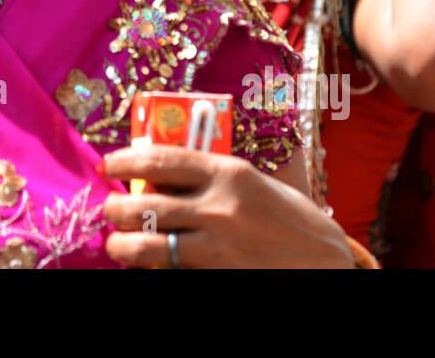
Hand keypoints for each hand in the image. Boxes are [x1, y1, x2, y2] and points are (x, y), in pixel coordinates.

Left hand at [100, 146, 353, 267]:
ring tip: (117, 243)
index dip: (123, 160)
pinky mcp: (216, 275)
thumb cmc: (289, 217)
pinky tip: (148, 266)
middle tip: (111, 208)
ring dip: (121, 245)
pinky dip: (152, 270)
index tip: (108, 165)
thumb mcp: (252, 183)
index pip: (158, 160)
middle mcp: (218, 207)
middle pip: (142, 205)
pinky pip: (169, 272)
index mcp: (227, 172)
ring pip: (145, 246)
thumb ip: (210, 177)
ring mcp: (217, 247)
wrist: (326, 262)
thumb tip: (159, 175)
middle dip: (115, 207)